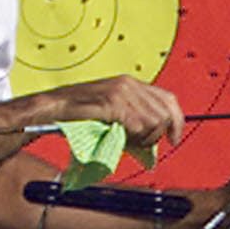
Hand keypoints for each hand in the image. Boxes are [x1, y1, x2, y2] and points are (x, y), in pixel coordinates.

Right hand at [21, 74, 184, 150]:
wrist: (52, 109)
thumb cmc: (78, 114)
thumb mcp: (112, 111)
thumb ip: (134, 117)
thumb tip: (156, 136)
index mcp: (131, 83)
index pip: (168, 99)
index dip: (177, 121)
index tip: (174, 139)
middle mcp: (129, 84)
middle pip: (164, 114)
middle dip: (155, 135)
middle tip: (139, 145)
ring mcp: (120, 92)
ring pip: (153, 123)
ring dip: (143, 139)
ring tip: (126, 141)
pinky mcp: (112, 103)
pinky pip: (137, 126)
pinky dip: (133, 137)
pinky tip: (121, 138)